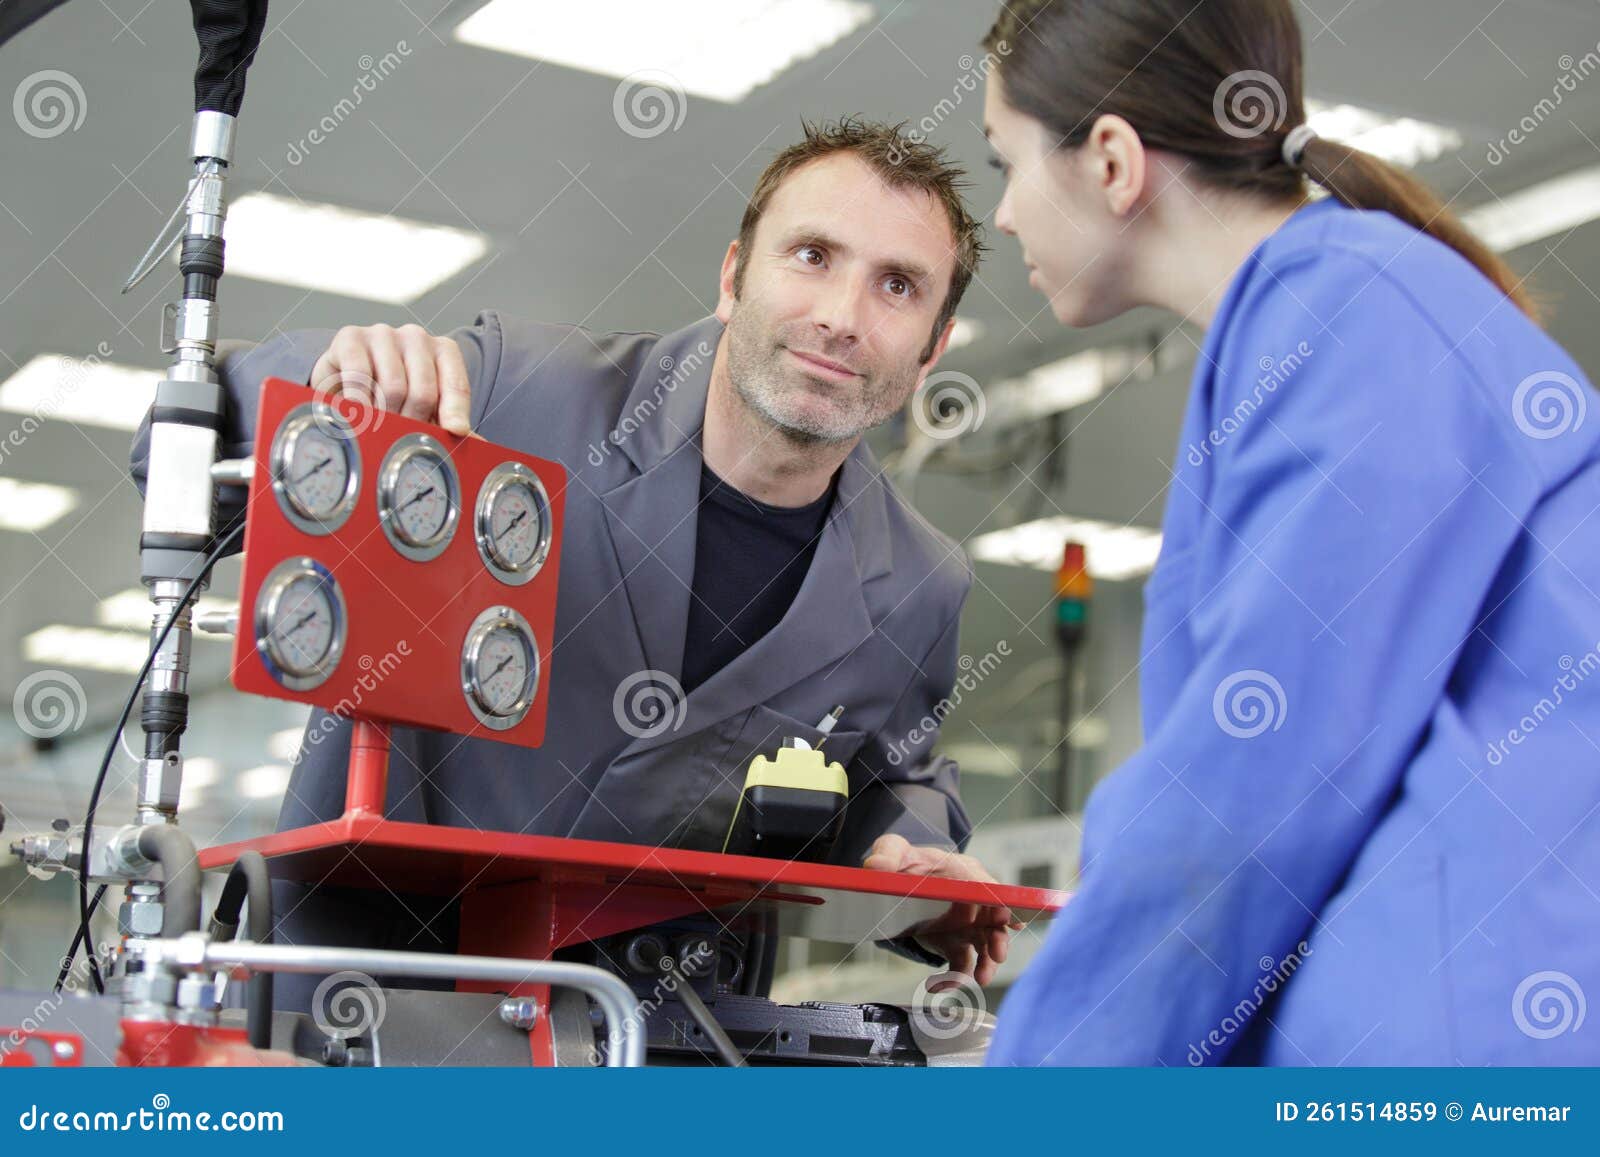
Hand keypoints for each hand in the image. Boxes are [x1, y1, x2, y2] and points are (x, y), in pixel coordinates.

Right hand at [310, 323, 472, 435]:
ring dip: (385, 417)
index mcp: (443, 351)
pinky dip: (360, 404)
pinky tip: (357, 413)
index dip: (456, 413)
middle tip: (399, 437)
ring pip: (393, 387)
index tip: (454, 433)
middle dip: (412, 422)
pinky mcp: (350, 337)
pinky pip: (360, 377)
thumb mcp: (422, 410)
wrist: (342, 380)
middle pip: (424, 391)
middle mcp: (416, 337)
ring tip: (377, 426)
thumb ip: (448, 424)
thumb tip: (479, 445)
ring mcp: (383, 334)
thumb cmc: (390, 396)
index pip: (457, 385)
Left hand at [862, 833, 1024, 984]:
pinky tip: (936, 986)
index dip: (1002, 903)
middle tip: (997, 954)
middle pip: (995, 921)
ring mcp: (966, 925)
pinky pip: (959, 964)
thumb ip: (887, 854)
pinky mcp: (953, 943)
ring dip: (986, 964)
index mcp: (963, 873)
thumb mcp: (894, 849)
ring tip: (980, 979)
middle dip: (999, 938)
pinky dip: (952, 979)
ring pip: (983, 947)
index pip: (988, 887)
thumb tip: (875, 867)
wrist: (904, 878)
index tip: (1012, 920)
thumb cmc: (908, 860)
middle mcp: (972, 902)